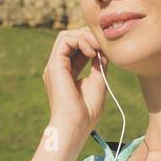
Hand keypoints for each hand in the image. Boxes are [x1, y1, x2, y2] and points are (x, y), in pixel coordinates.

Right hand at [42, 27, 108, 144]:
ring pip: (66, 36)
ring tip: (98, 46)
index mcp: (66, 72)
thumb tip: (103, 51)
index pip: (76, 48)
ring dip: (85, 36)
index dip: (91, 43)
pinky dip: (81, 41)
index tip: (106, 49)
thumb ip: (98, 66)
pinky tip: (92, 52)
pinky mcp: (54, 65)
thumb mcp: (97, 83)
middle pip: (70, 38)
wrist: (76, 125)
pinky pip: (65, 40)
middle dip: (88, 35)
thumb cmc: (86, 112)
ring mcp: (54, 65)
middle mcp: (58, 67)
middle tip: (103, 43)